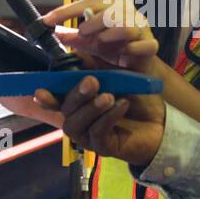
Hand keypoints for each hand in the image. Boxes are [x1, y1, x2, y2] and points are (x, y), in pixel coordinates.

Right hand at [33, 75, 165, 166]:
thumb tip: (75, 50)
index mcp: (76, 103)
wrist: (159, 121)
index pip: (55, 101)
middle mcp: (78, 121)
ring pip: (77, 125)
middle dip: (76, 95)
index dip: (46, 97)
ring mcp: (88, 137)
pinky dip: (108, 117)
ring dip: (92, 108)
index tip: (40, 91)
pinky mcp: (103, 148)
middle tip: (92, 81)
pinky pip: (98, 133)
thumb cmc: (135, 97)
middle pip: (66, 110)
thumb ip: (93, 67)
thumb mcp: (114, 76)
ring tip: (109, 96)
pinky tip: (121, 105)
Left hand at [42, 0, 159, 74]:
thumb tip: (53, 32)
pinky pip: (143, 45)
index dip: (66, 11)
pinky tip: (122, 57)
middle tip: (82, 33)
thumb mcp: (90, 42)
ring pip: (126, 26)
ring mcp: (142, 28)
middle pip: (109, 11)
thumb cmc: (115, 49)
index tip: (46, 21)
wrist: (139, 67)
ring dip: (110, 35)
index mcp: (112, 7)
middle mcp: (128, 12)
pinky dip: (130, 50)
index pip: (87, 3)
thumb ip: (74, 37)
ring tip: (101, 43)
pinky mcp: (151, 45)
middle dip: (92, 23)